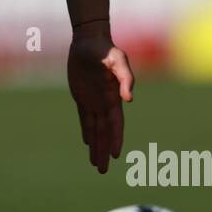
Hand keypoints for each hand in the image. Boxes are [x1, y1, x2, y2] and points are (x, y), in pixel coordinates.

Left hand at [67, 29, 133, 173]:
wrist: (89, 40)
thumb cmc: (105, 48)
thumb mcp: (117, 59)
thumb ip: (125, 77)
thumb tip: (129, 99)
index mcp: (114, 96)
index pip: (115, 123)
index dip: (115, 138)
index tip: (115, 155)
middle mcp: (105, 102)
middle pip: (105, 132)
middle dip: (104, 150)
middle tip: (103, 171)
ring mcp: (94, 100)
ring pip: (95, 129)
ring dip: (96, 146)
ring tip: (96, 165)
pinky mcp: (82, 97)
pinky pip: (85, 119)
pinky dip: (87, 132)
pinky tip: (88, 144)